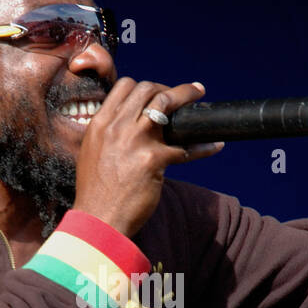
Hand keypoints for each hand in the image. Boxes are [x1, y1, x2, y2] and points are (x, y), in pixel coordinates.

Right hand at [73, 78, 224, 237]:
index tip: (158, 93)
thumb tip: (129, 125)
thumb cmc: (97, 194)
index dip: (145, 86)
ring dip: (186, 95)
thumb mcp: (92, 154)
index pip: (125, 86)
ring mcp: (135, 141)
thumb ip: (109, 135)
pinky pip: (185, 146)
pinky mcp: (153, 160)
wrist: (99, 220)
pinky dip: (203, 146)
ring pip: (165, 102)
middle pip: (147, 89)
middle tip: (185, 95)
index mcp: (100, 124)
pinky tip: (214, 145)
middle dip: (169, 88)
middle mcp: (116, 127)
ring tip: (200, 96)